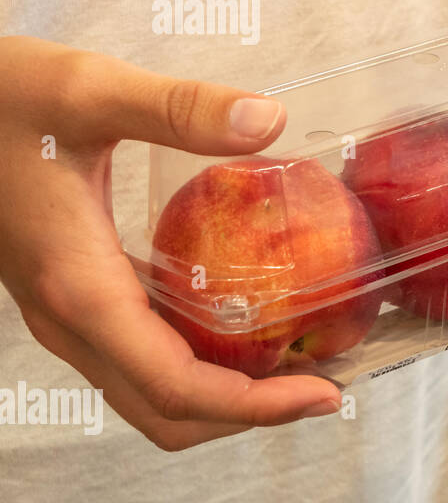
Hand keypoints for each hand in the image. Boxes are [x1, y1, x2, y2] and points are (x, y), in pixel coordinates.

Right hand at [0, 37, 343, 450]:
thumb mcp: (90, 88)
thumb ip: (180, 107)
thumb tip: (271, 119)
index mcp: (79, 287)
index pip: (175, 385)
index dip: (256, 406)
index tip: (324, 395)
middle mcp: (70, 319)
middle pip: (166, 412)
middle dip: (251, 414)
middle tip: (326, 388)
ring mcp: (66, 316)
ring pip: (149, 395)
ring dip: (225, 398)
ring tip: (298, 366)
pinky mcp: (70, 299)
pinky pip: (139, 360)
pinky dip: (199, 367)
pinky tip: (247, 325)